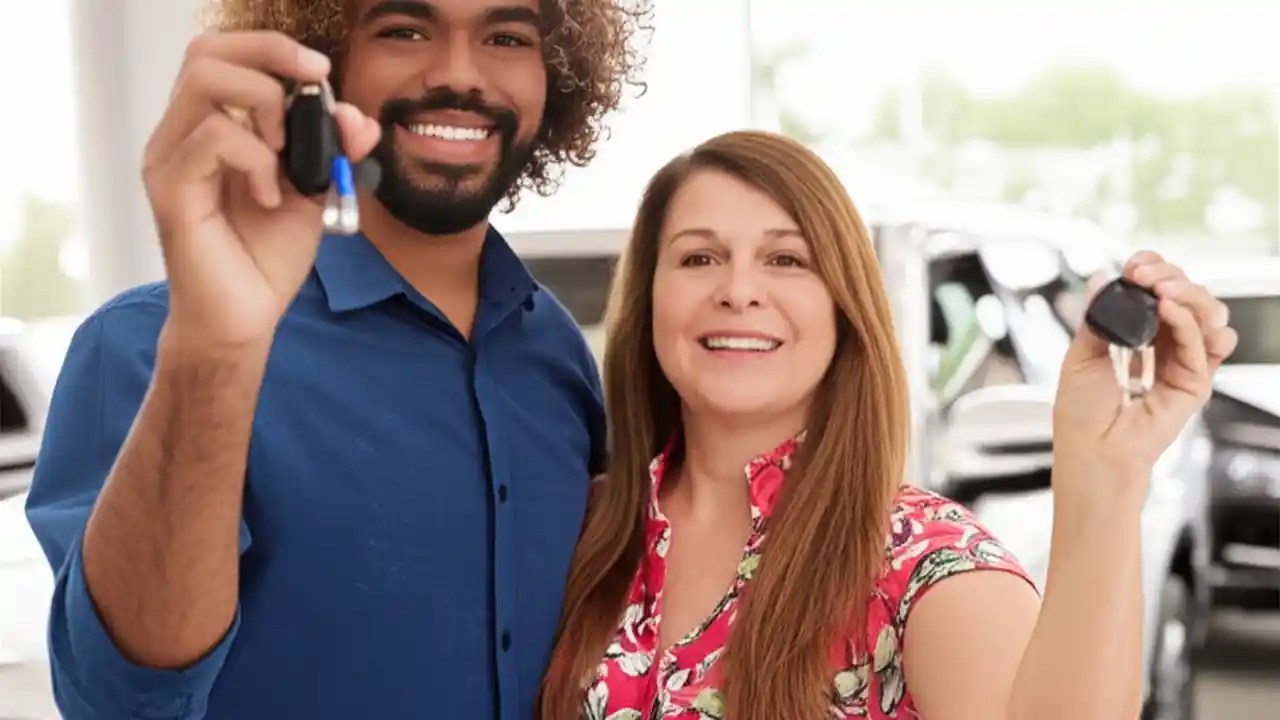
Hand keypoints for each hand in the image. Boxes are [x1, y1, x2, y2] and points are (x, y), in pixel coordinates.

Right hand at [142, 31, 381, 352]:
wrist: (243, 320)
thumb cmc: (266, 257)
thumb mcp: (314, 194)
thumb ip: (334, 153)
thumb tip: (359, 118)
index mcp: (207, 127)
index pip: (221, 53)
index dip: (273, 49)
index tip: (321, 73)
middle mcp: (179, 135)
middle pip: (205, 52)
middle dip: (270, 60)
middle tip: (312, 93)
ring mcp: (170, 160)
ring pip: (206, 83)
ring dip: (266, 108)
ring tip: (287, 156)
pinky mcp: (172, 191)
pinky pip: (213, 140)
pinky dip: (257, 160)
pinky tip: (272, 197)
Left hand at [1052, 251, 1237, 496]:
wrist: (1090, 451)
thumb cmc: (1082, 412)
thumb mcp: (1081, 354)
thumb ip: (1097, 316)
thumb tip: (1101, 279)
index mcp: (1138, 337)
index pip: (1159, 294)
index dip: (1153, 273)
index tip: (1136, 265)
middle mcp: (1165, 347)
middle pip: (1188, 299)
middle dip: (1172, 278)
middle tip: (1148, 276)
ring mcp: (1182, 365)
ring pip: (1207, 316)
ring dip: (1190, 294)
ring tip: (1163, 291)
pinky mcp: (1194, 385)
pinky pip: (1203, 346)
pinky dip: (1189, 323)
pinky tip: (1169, 310)